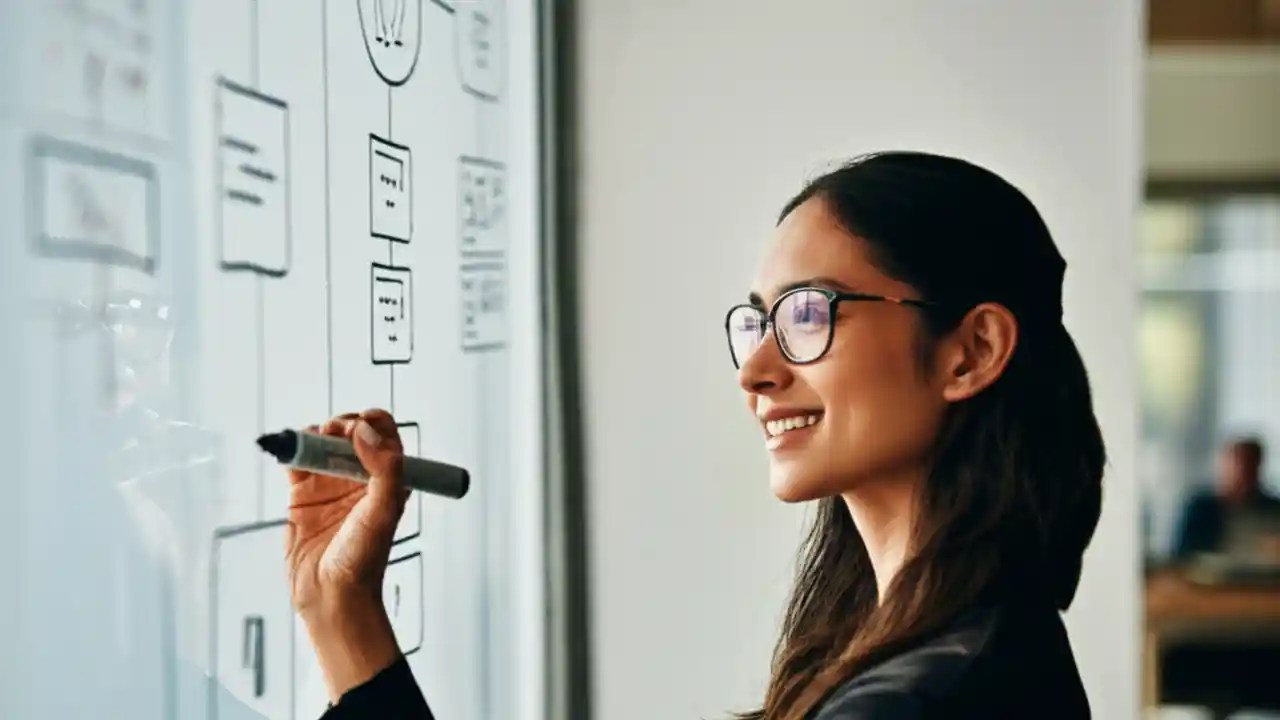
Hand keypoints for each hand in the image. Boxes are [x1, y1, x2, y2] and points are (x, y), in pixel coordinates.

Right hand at [284, 408, 408, 700]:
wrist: (332, 596)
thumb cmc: (364, 561)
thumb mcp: (384, 510)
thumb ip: (385, 467)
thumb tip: (366, 432)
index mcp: (388, 479)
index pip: (384, 434)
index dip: (372, 423)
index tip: (358, 428)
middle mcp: (360, 478)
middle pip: (351, 433)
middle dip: (341, 425)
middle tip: (333, 433)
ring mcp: (330, 485)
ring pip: (323, 443)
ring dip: (315, 434)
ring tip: (312, 441)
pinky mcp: (303, 496)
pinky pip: (296, 462)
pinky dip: (291, 449)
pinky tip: (290, 449)